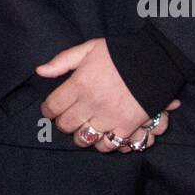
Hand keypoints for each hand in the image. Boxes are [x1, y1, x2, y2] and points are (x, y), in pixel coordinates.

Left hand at [35, 38, 180, 153]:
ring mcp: (108, 117)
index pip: (53, 106)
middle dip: (63, 123)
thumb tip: (40, 72)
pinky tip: (102, 135)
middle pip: (66, 125)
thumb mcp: (88, 49)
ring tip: (83, 128)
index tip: (51, 110)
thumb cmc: (118, 53)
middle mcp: (91, 103)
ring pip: (84, 139)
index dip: (48, 110)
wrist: (154, 60)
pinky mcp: (126, 127)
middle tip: (68, 118)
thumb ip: (62, 61)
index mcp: (79, 83)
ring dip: (81, 136)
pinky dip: (102, 143)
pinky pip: (107, 145)